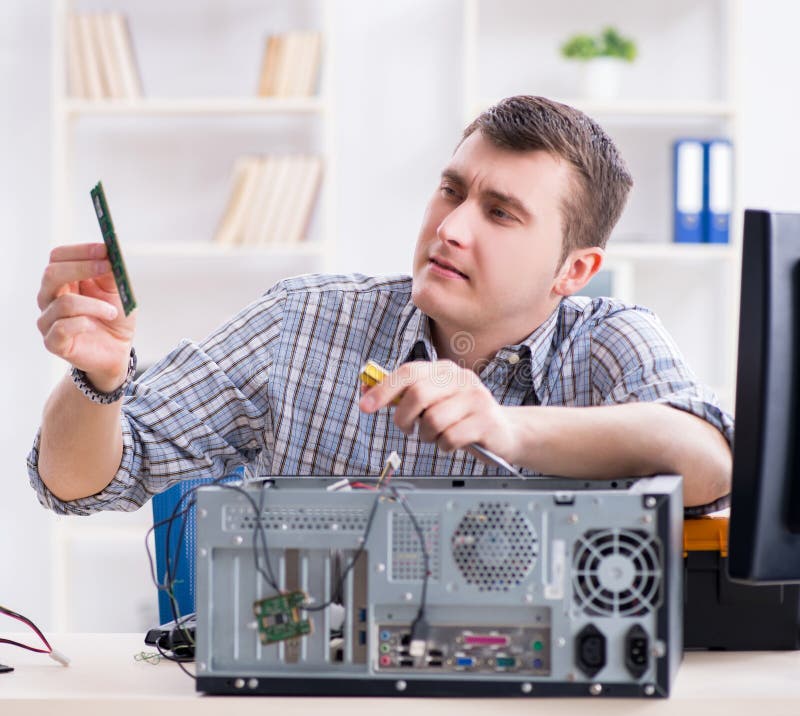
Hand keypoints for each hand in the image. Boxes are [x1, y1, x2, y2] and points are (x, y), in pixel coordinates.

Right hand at [37, 243, 136, 391]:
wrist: (117, 351)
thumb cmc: (114, 318)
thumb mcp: (118, 291)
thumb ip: (111, 273)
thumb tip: (110, 253)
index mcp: (63, 280)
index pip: (59, 257)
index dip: (81, 251)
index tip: (105, 250)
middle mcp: (50, 297)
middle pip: (52, 273)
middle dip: (82, 268)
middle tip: (107, 267)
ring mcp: (48, 319)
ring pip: (64, 303)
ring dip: (95, 305)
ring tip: (112, 312)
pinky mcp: (53, 341)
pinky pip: (62, 327)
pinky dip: (84, 323)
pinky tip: (96, 325)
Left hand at [358, 360, 516, 463]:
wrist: (506, 432)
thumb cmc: (463, 417)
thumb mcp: (434, 402)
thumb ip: (405, 396)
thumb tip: (367, 391)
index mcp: (445, 370)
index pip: (408, 372)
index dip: (383, 389)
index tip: (365, 406)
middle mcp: (461, 379)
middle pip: (418, 394)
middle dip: (404, 418)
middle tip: (407, 429)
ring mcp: (476, 398)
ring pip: (433, 420)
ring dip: (427, 436)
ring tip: (436, 436)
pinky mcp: (486, 421)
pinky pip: (450, 438)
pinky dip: (445, 446)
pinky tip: (452, 443)